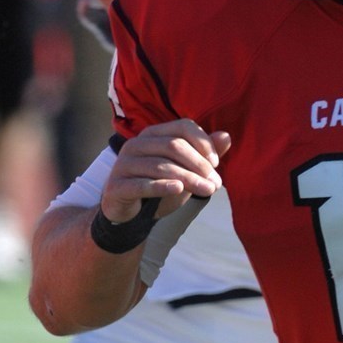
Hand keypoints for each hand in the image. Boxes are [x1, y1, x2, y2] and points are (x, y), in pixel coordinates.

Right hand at [102, 121, 231, 223]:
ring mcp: (123, 164)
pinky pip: (142, 184)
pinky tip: (178, 190)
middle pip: (173, 146)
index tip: (217, 164)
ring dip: (188, 178)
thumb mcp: (185, 172)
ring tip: (207, 191)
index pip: (182, 127)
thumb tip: (226, 136)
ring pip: (161, 166)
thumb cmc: (160, 188)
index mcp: (153, 135)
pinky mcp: (117, 185)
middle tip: (215, 184)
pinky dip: (162, 186)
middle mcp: (136, 144)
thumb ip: (204, 155)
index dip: (203, 142)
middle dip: (198, 165)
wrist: (131, 215)